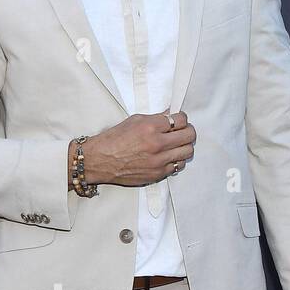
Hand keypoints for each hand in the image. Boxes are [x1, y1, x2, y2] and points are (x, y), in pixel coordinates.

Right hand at [77, 110, 194, 186]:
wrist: (100, 160)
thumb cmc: (114, 139)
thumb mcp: (134, 121)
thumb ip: (155, 118)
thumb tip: (170, 115)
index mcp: (151, 127)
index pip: (181, 119)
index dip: (182, 118)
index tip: (179, 120)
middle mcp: (157, 144)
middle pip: (189, 135)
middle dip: (188, 131)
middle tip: (182, 131)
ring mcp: (159, 161)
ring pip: (187, 152)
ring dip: (184, 146)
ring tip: (177, 144)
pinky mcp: (158, 174)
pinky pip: (178, 166)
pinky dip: (176, 160)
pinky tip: (169, 156)